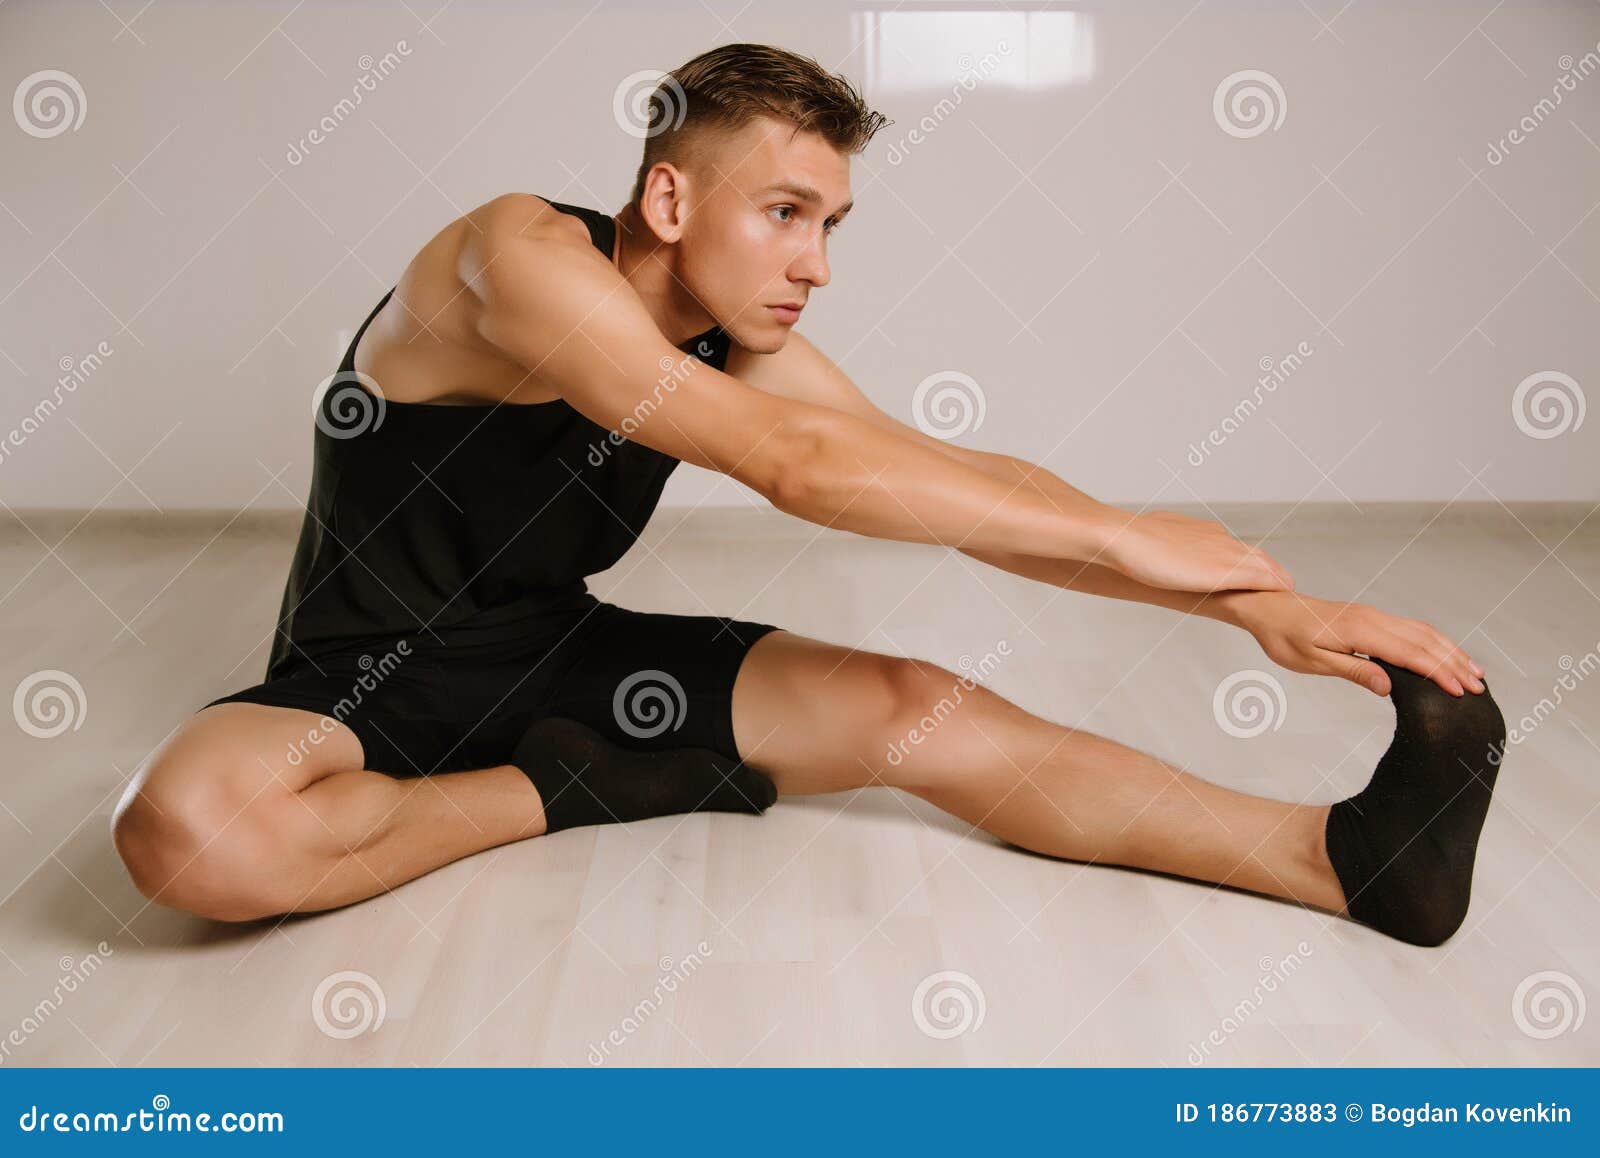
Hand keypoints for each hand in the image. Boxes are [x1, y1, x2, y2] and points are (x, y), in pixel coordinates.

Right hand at [1095, 510, 1293, 593]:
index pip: (1233, 548)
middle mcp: (1218, 539)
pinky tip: (1288, 593)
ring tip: (1290, 591)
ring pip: (1265, 564)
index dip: (1247, 563)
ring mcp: (1226, 553)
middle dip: (1270, 570)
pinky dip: (1278, 585)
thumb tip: (1152, 554)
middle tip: (1285, 585)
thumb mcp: (1150, 541)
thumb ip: (1161, 548)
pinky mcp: (1229, 570)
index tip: (1256, 575)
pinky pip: (1266, 577)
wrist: (1126, 539)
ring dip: (1278, 577)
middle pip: (1255, 555)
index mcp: (1201, 533)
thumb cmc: (1129, 542)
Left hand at [1222, 590, 1486, 695]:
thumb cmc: (1284, 636)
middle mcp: (1373, 618)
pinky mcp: (1370, 617)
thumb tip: (1389, 686)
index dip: (1438, 673)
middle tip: (1480, 688)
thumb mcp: (1312, 661)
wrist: (1268, 608)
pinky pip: (1411, 628)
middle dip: (1455, 664)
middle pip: (1426, 641)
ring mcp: (1374, 615)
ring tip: (1474, 672)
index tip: (1461, 692)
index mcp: (1360, 630)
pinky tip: (1443, 654)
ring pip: (1423, 632)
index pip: (1411, 654)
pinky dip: (1434, 642)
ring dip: (1450, 651)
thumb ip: (1353, 671)